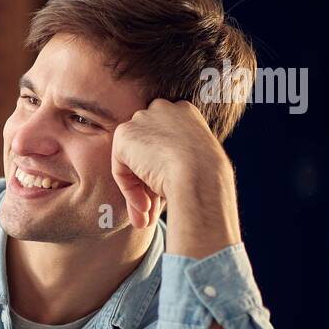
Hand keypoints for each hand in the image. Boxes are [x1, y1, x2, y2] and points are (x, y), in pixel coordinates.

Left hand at [111, 98, 240, 256]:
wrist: (201, 175)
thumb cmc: (207, 177)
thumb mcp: (196, 165)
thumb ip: (174, 164)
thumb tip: (157, 184)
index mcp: (185, 113)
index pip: (165, 143)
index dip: (164, 171)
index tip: (168, 196)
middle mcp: (163, 109)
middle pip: (147, 151)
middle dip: (148, 185)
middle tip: (152, 213)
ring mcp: (142, 120)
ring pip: (133, 162)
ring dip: (139, 192)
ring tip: (147, 218)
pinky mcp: (124, 135)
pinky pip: (121, 169)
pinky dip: (129, 190)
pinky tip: (144, 206)